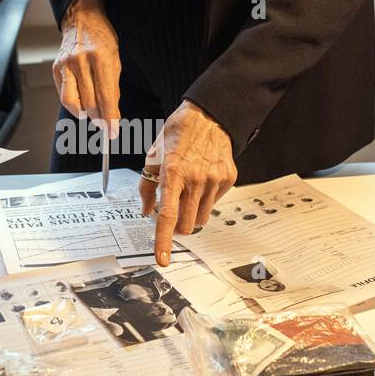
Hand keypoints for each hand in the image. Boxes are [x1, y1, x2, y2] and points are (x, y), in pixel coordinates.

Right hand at [53, 0, 120, 132]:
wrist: (81, 20)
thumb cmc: (102, 38)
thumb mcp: (115, 59)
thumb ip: (113, 87)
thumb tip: (112, 113)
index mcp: (100, 57)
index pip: (106, 96)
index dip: (110, 118)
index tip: (113, 131)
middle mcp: (80, 61)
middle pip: (89, 103)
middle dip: (99, 119)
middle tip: (106, 126)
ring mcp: (65, 65)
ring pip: (73, 103)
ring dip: (85, 114)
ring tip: (93, 116)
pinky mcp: (56, 69)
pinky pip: (63, 95)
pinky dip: (74, 104)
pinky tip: (82, 104)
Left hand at [140, 100, 237, 266]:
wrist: (208, 117)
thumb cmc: (177, 135)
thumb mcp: (154, 155)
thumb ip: (147, 186)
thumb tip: (146, 211)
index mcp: (173, 173)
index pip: (166, 215)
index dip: (163, 240)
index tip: (162, 259)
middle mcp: (195, 179)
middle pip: (185, 224)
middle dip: (176, 226)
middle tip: (172, 213)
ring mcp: (214, 180)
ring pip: (200, 218)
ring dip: (191, 213)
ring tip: (188, 191)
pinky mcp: (228, 179)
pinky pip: (214, 203)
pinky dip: (205, 200)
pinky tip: (202, 180)